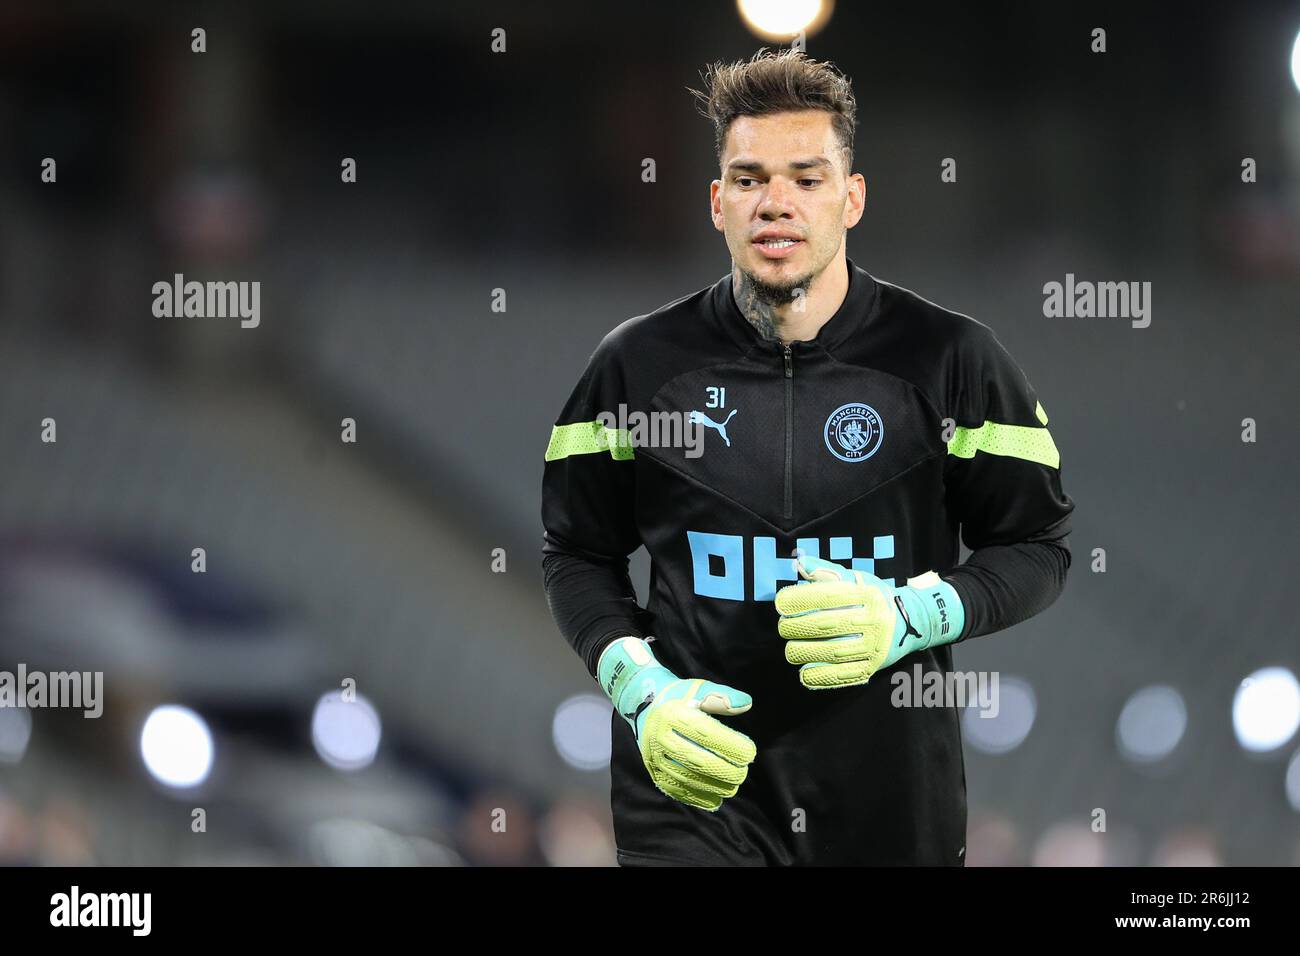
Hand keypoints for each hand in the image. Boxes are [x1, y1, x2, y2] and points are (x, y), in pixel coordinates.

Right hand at [598, 636, 755, 810]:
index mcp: (672, 715)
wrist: (644, 705)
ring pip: (690, 780)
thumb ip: (722, 697)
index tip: (749, 751)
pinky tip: (717, 796)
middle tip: (744, 770)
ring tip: (733, 782)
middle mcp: (661, 738)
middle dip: (727, 771)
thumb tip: (747, 704)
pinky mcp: (655, 773)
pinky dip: (700, 797)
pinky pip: (679, 792)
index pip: (707, 735)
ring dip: (717, 786)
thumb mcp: (699, 689)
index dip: (731, 746)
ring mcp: (656, 759)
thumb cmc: (678, 697)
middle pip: (699, 762)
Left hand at [774, 552, 963, 689]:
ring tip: (792, 648)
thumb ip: (826, 572)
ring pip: (827, 653)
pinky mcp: (869, 669)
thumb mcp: (856, 579)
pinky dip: (816, 675)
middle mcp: (872, 621)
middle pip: (823, 626)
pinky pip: (837, 676)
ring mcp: (872, 648)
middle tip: (784, 627)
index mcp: (867, 595)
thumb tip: (799, 563)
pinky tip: (805, 670)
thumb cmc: (873, 598)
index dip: (799, 600)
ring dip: (801, 652)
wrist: (909, 624)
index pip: (827, 597)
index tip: (780, 604)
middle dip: (795, 627)